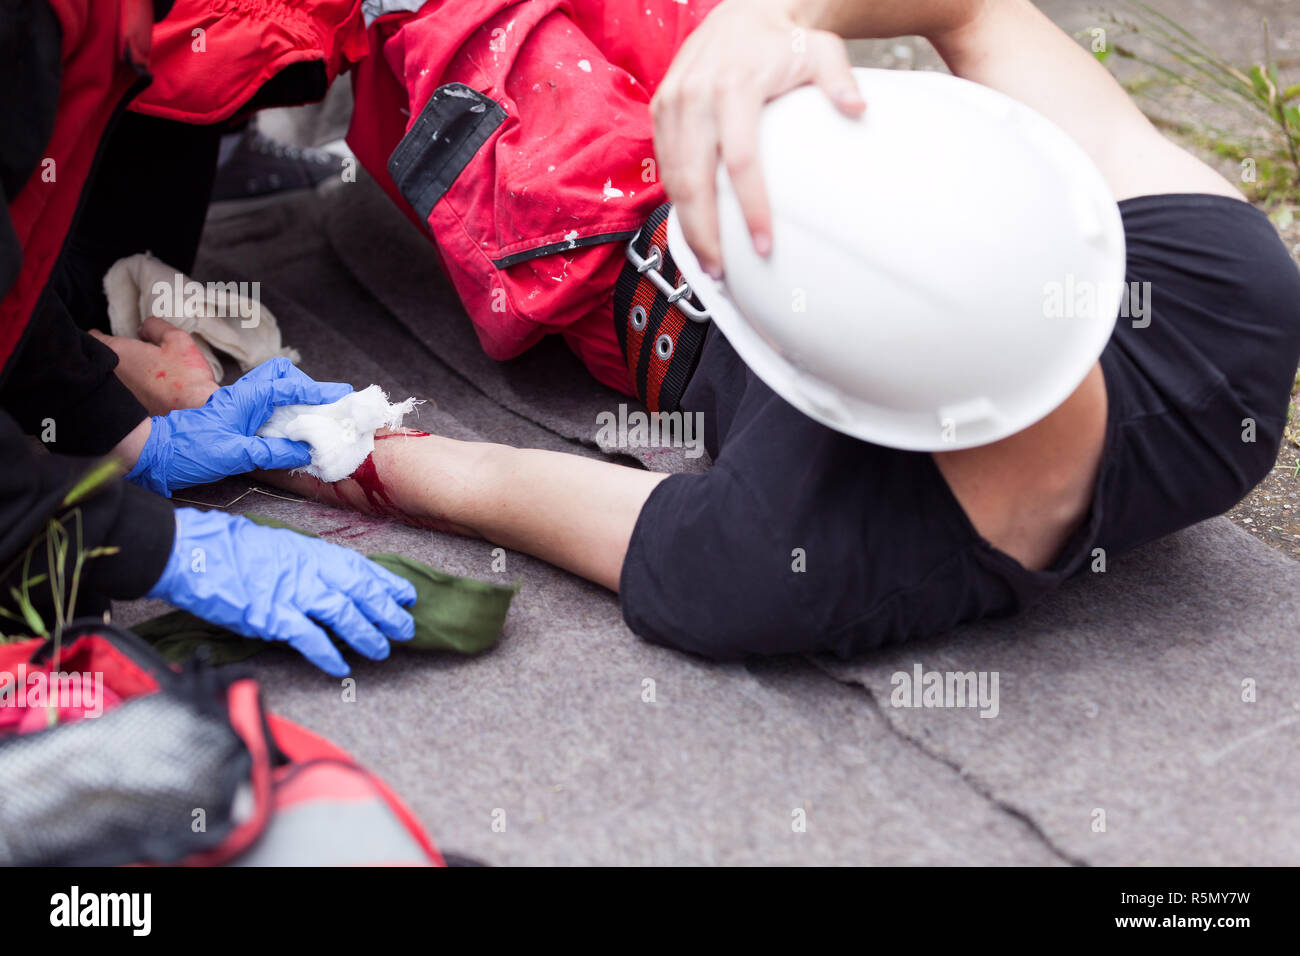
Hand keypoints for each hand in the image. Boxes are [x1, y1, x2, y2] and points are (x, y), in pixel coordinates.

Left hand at [90, 315, 220, 415]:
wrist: (194, 416)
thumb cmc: (185, 378)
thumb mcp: (177, 340)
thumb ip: (156, 327)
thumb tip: (144, 328)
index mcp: (118, 353)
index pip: (92, 339)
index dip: (97, 336)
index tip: (101, 335)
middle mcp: (111, 375)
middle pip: (99, 362)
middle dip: (107, 357)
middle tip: (121, 354)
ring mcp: (116, 397)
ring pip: (109, 381)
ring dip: (118, 376)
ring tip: (135, 374)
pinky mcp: (126, 413)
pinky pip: (119, 398)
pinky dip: (126, 394)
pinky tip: (143, 393)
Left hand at [125, 357, 351, 496]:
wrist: (156, 456)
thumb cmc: (190, 450)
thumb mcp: (235, 454)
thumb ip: (272, 452)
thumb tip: (306, 452)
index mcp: (246, 397)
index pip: (289, 385)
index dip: (318, 390)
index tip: (342, 395)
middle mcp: (245, 396)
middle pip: (282, 375)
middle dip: (306, 385)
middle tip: (324, 406)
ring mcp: (240, 407)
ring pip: (276, 392)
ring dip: (298, 402)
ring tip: (317, 421)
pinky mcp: (237, 421)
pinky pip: (268, 411)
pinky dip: (285, 417)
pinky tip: (293, 435)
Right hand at [149, 508, 417, 675]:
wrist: (198, 552)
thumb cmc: (237, 549)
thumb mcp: (284, 547)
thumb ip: (311, 564)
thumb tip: (333, 580)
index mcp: (316, 553)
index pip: (363, 569)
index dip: (388, 584)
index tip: (408, 596)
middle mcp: (312, 572)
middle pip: (362, 593)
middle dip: (387, 613)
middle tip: (405, 629)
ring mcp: (294, 594)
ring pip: (344, 615)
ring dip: (366, 635)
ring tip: (381, 650)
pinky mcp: (274, 616)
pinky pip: (310, 638)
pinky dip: (328, 654)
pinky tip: (340, 667)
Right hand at [650, 0, 864, 277]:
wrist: (743, 10)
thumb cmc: (784, 40)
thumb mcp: (821, 51)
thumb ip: (839, 80)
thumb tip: (858, 111)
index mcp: (733, 85)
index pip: (740, 160)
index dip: (750, 207)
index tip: (763, 244)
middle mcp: (695, 95)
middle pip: (695, 180)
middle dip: (706, 233)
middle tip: (722, 273)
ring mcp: (671, 102)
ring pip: (673, 178)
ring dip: (688, 225)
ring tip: (709, 261)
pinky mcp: (659, 108)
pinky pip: (665, 164)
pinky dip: (677, 200)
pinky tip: (694, 226)